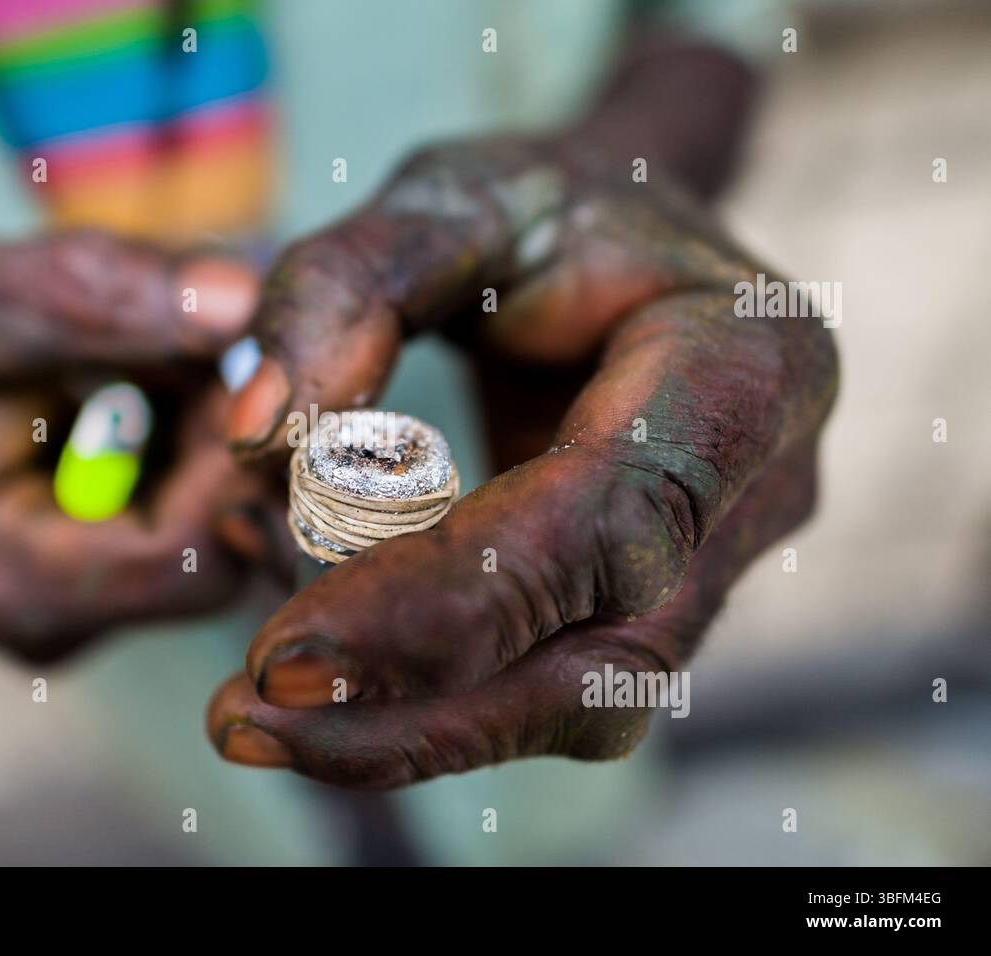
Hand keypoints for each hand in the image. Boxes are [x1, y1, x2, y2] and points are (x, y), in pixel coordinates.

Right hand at [0, 231, 273, 659]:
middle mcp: (34, 630)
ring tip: (165, 357)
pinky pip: (191, 529)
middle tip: (216, 345)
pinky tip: (154, 393)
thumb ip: (90, 293)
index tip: (244, 360)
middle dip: (229, 446)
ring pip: (214, 542)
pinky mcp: (97, 591)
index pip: (181, 558)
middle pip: (213, 560)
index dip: (233, 458)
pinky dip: (194, 453)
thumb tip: (239, 300)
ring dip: (214, 443)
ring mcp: (71, 619)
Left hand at [208, 135, 837, 785]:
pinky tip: (313, 667)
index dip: (446, 606)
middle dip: (415, 713)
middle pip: (603, 657)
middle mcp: (757, 492)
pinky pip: (543, 685)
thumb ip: (348, 283)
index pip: (605, 521)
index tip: (281, 656)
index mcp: (744, 368)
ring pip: (574, 702)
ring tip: (254, 717)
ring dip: (408, 730)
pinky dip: (422, 697)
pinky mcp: (649, 605)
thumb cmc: (552, 209)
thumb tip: (255, 431)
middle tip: (245, 722)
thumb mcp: (452, 194)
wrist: (630, 245)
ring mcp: (714, 566)